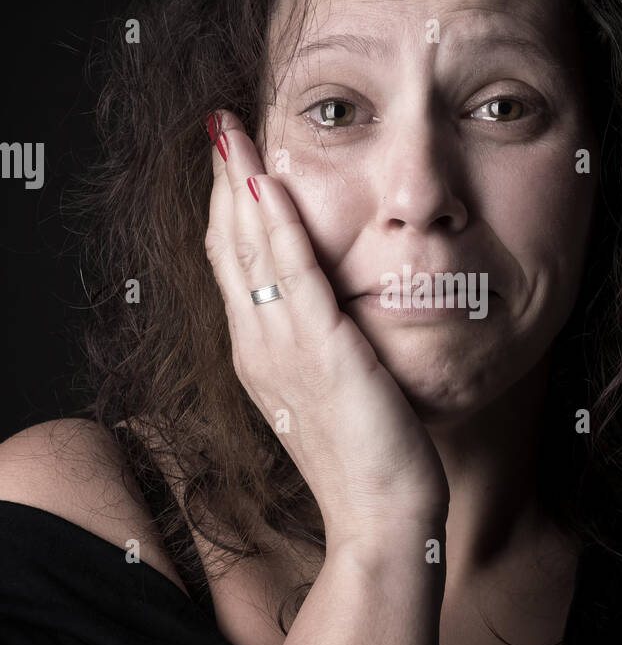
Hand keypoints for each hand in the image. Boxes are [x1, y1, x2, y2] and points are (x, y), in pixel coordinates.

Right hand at [203, 111, 449, 551]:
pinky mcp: (320, 349)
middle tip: (219, 127)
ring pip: (248, 248)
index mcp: (261, 355)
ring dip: (237, 183)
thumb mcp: (333, 392)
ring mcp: (282, 348)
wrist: (381, 517)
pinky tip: (264, 182)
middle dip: (221, 182)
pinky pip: (291, 273)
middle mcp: (259, 346)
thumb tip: (329, 315)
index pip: (234, 266)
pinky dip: (274, 223)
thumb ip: (320, 347)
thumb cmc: (367, 459)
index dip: (225, 210)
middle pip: (228, 247)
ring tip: (229, 133)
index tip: (228, 163)